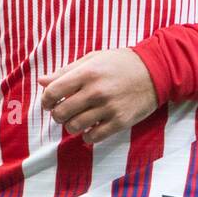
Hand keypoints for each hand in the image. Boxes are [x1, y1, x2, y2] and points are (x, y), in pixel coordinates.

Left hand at [37, 48, 159, 143]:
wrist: (155, 71)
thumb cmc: (120, 63)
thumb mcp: (93, 59)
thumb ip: (66, 71)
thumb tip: (42, 81)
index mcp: (87, 73)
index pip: (53, 92)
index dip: (46, 100)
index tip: (49, 103)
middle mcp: (96, 91)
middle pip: (61, 113)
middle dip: (57, 115)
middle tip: (63, 112)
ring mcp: (108, 108)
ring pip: (75, 127)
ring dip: (71, 126)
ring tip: (77, 119)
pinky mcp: (120, 122)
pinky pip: (93, 137)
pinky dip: (87, 136)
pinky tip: (90, 128)